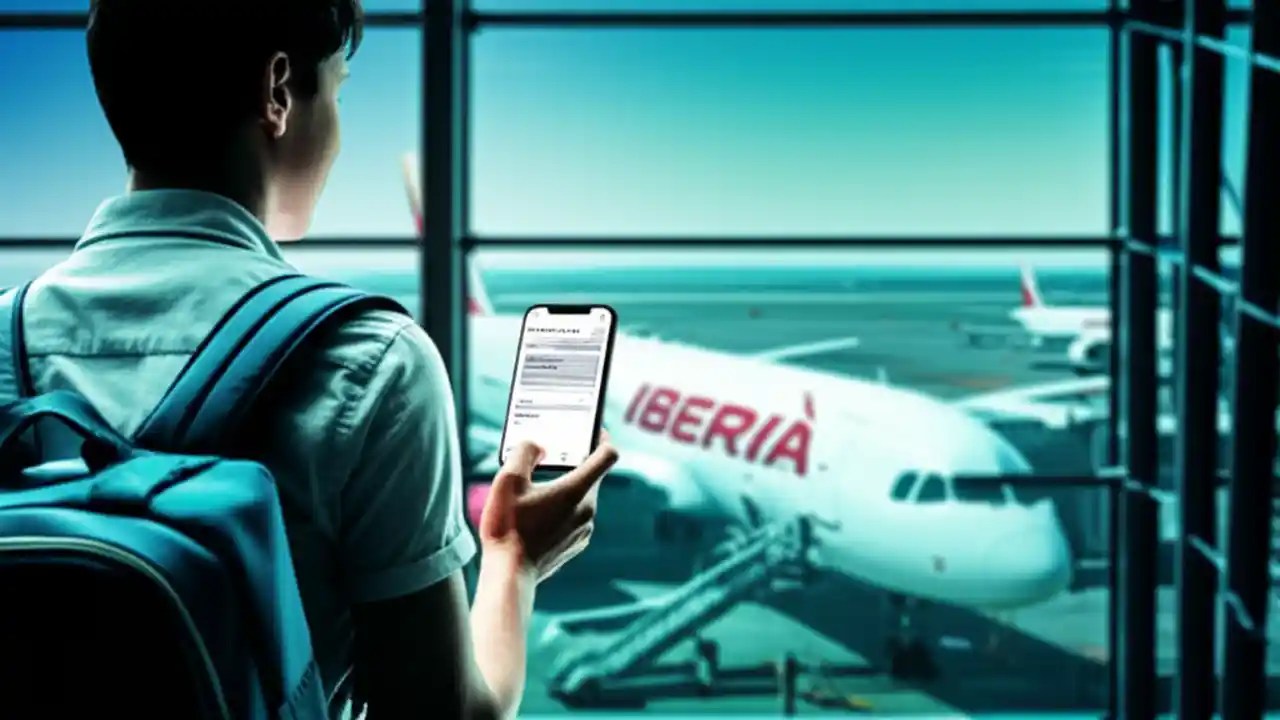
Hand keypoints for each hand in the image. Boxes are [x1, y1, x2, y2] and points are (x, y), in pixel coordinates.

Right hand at [478, 431, 618, 581]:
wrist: (509, 575)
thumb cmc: (507, 528)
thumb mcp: (507, 480)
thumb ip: (525, 452)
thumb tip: (537, 445)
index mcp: (577, 490)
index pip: (607, 455)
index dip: (603, 437)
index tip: (593, 431)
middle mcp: (588, 510)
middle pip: (592, 476)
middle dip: (574, 464)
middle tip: (551, 457)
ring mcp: (584, 529)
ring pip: (582, 498)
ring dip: (565, 489)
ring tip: (537, 489)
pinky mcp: (576, 544)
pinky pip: (574, 518)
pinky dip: (562, 510)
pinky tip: (538, 514)